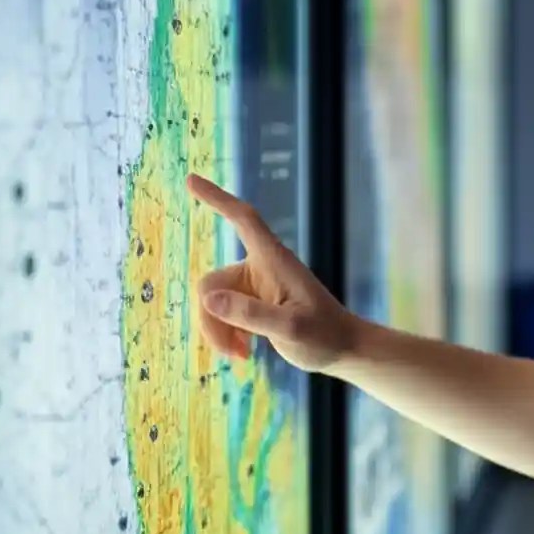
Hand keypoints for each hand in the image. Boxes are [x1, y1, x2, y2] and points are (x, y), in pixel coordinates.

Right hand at [186, 173, 358, 372]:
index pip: (243, 219)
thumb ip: (252, 315)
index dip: (217, 198)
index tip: (191, 179)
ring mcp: (254, 285)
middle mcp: (260, 267)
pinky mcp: (251, 302)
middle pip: (212, 283)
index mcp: (274, 260)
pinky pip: (220, 312)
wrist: (342, 348)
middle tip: (235, 352)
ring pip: (212, 302)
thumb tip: (210, 299)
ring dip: (218, 331)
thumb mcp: (291, 329)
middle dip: (212, 319)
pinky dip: (224, 333)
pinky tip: (243, 351)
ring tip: (241, 354)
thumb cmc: (324, 335)